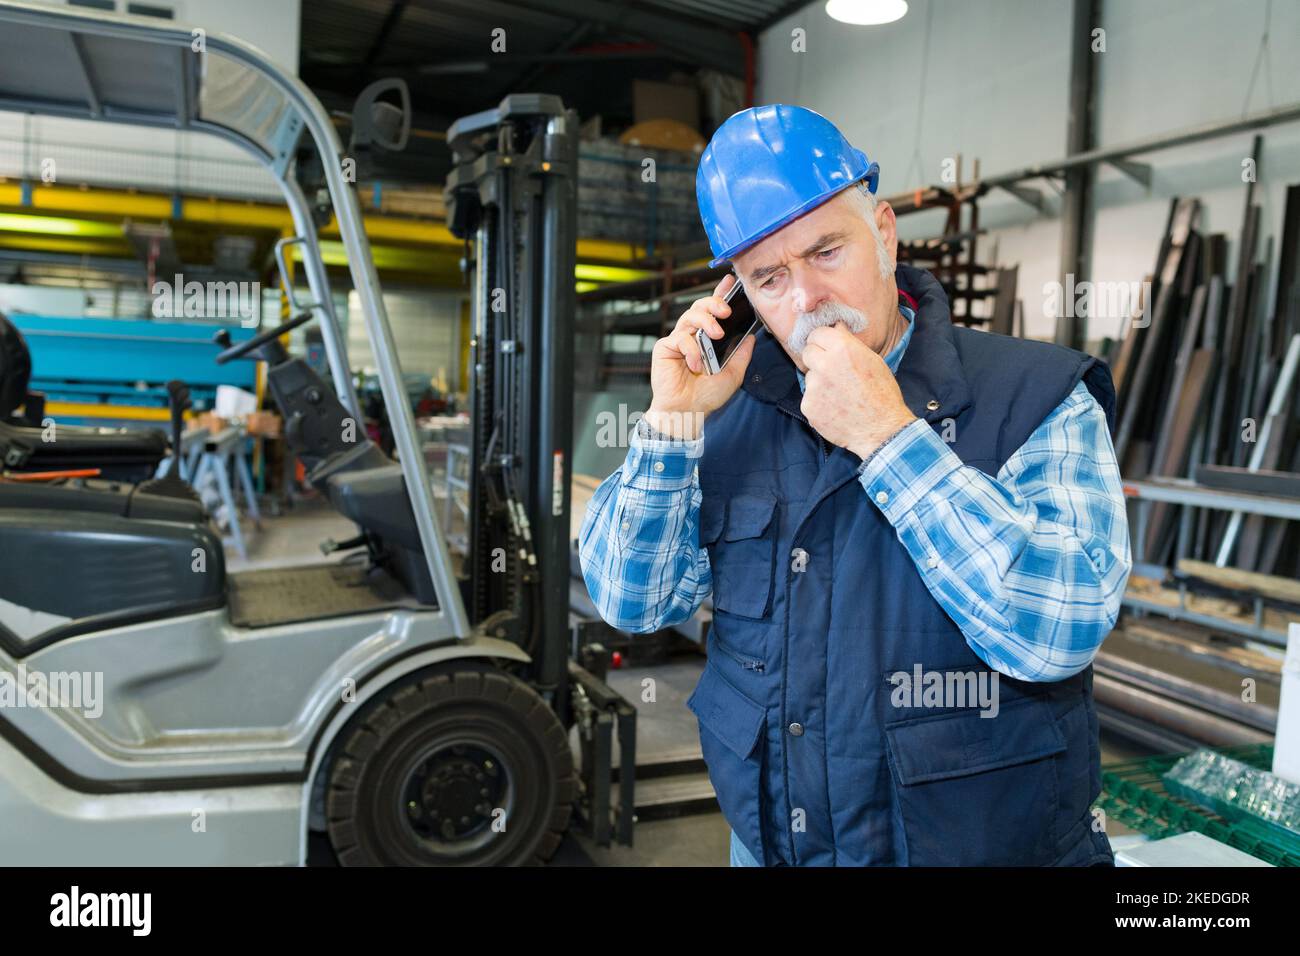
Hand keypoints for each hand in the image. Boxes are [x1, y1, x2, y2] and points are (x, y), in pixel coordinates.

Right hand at [645, 273, 756, 439]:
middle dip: (714, 303)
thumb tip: (752, 336)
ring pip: (689, 316)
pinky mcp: (665, 348)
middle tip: (726, 311)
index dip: (720, 294)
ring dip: (705, 321)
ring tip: (715, 335)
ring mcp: (678, 340)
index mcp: (708, 339)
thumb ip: (742, 355)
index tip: (730, 281)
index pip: (714, 312)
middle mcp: (693, 336)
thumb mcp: (733, 374)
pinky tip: (695, 365)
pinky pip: (680, 338)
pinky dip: (691, 350)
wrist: (687, 412)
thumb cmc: (707, 396)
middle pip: (700, 307)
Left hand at [800, 323, 915, 458]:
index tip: (825, 345)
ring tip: (839, 394)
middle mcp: (824, 364)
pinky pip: (809, 397)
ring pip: (809, 376)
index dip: (822, 340)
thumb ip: (850, 343)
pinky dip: (818, 402)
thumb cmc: (882, 394)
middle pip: (807, 351)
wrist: (881, 429)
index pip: (817, 333)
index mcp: (842, 348)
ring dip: (819, 382)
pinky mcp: (808, 405)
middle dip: (816, 357)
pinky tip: (835, 408)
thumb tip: (837, 327)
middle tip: (830, 369)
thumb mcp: (872, 360)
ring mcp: (814, 386)